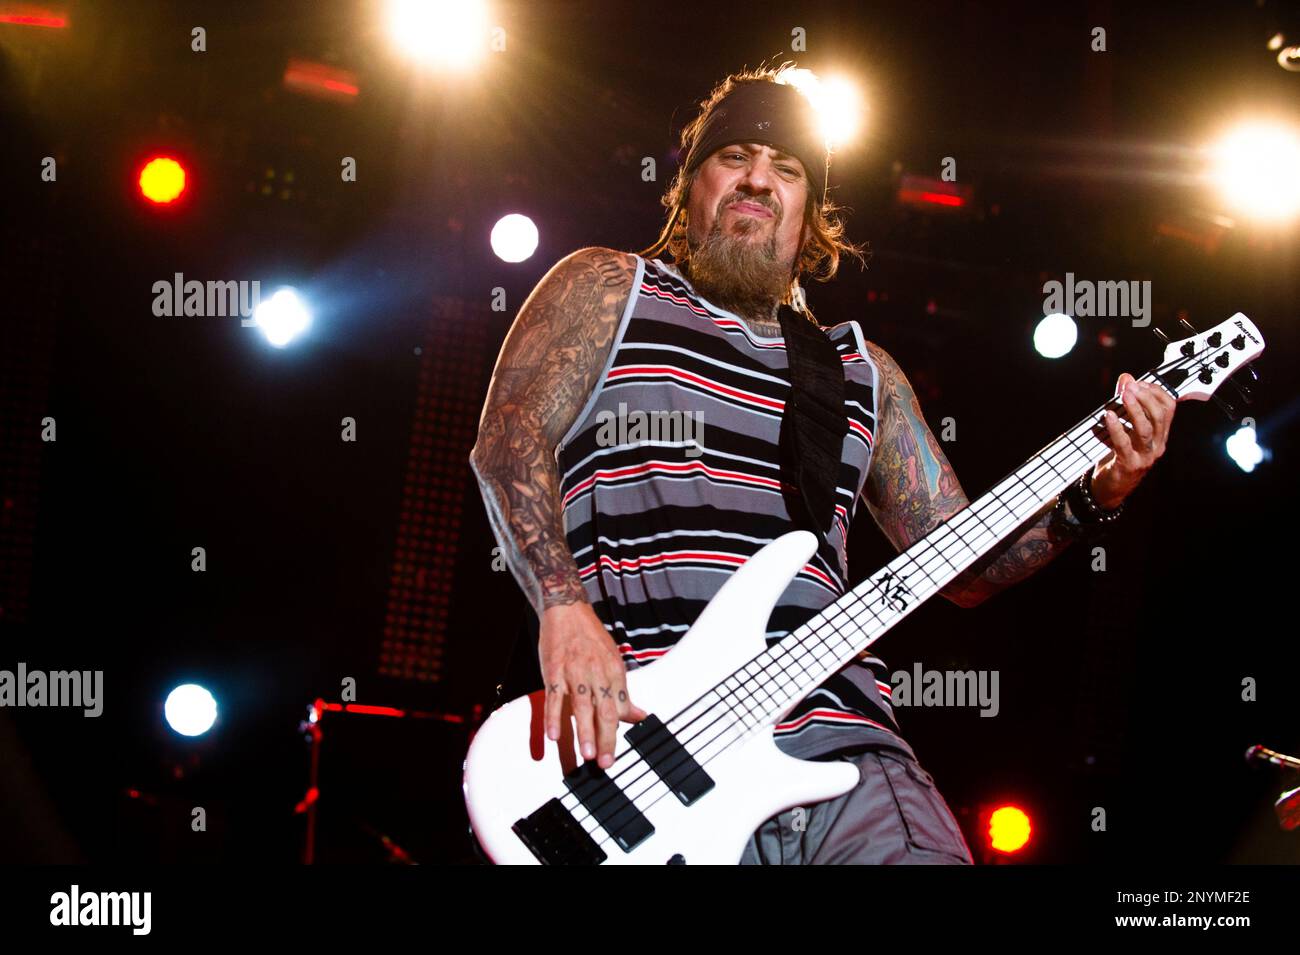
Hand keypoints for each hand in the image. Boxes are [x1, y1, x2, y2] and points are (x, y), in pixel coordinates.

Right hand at [539, 602, 647, 768]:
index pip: (620, 706)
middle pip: (604, 710)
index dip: (618, 731)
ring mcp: (574, 672)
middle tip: (605, 762)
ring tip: (587, 754)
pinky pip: (553, 698)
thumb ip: (624, 692)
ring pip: (581, 706)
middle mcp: (596, 672)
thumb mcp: (613, 661)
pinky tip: (554, 735)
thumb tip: (640, 715)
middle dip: (606, 738)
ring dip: (584, 732)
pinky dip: (553, 717)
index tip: (614, 753)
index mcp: (614, 671)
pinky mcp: (554, 671)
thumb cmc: (591, 638)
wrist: (567, 610)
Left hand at [1091, 372, 1176, 509]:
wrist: (1111, 487)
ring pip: (1145, 429)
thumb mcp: (1124, 427)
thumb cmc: (1119, 455)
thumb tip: (1126, 378)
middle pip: (1159, 416)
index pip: (1169, 408)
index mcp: (1160, 434)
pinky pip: (1123, 444)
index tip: (1140, 382)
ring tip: (1123, 395)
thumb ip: (1125, 403)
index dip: (1156, 392)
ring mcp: (1144, 456)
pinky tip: (1108, 416)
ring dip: (1134, 409)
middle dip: (1146, 397)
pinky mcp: (1129, 465)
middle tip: (1130, 386)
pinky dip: (1116, 428)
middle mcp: (1157, 445)